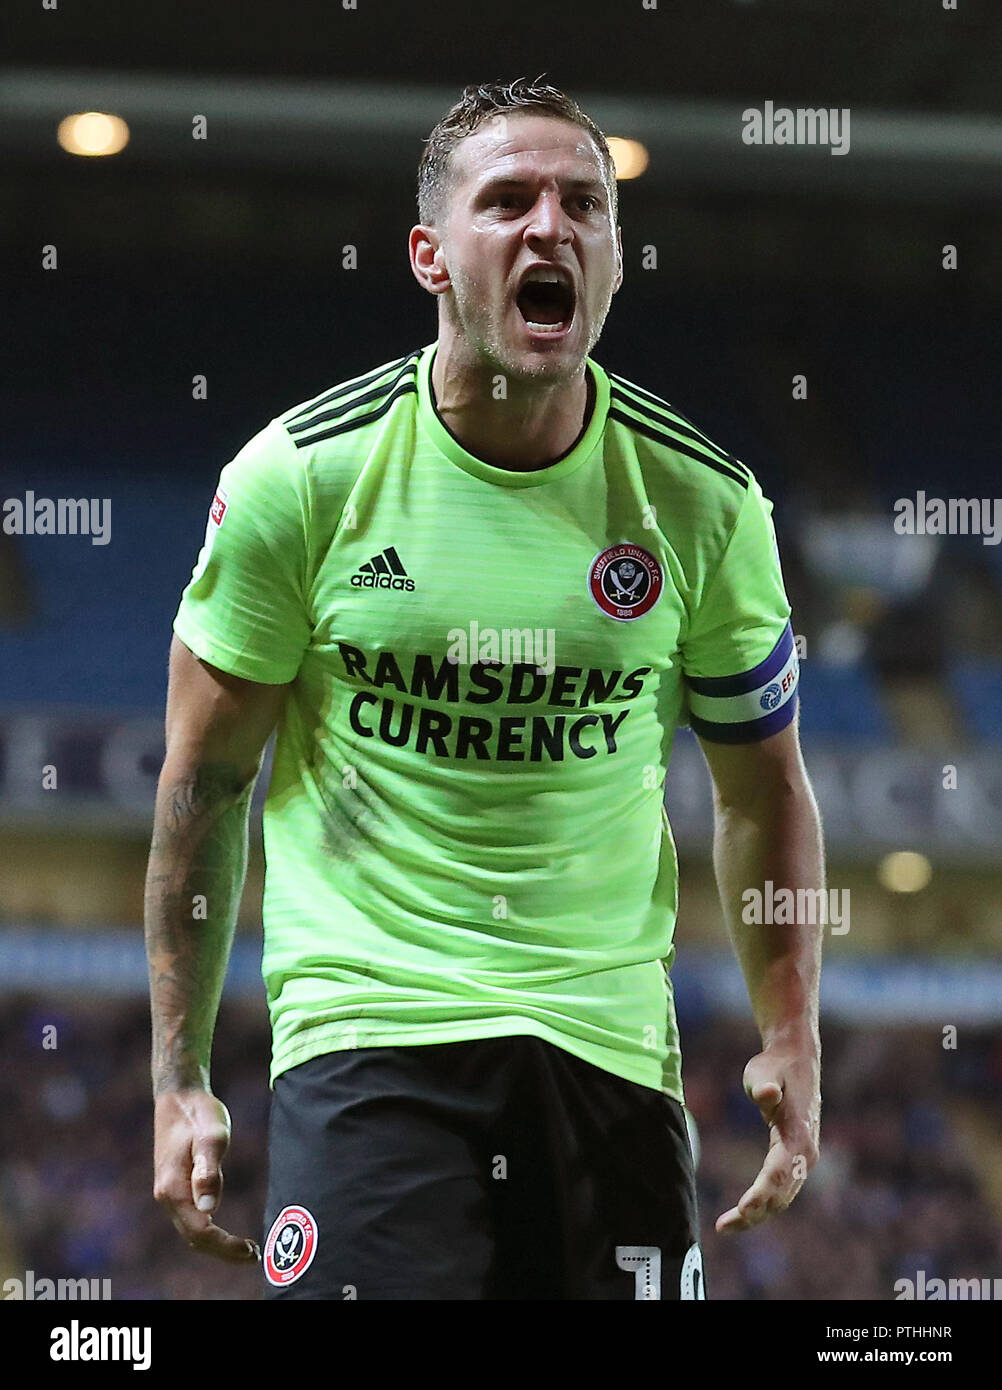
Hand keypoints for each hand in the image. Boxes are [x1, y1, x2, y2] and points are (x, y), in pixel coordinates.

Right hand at [153, 1088, 259, 1262]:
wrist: (179, 1097)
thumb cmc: (198, 1113)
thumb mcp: (211, 1136)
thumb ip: (209, 1171)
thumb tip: (210, 1208)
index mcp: (173, 1189)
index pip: (200, 1232)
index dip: (226, 1246)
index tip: (252, 1250)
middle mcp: (167, 1196)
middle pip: (194, 1239)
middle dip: (223, 1252)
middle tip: (254, 1256)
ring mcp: (169, 1193)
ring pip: (191, 1232)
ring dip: (217, 1245)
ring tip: (246, 1249)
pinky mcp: (176, 1187)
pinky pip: (191, 1220)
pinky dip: (209, 1232)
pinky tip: (226, 1231)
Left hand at [715, 1046, 819, 1233]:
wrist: (796, 1059)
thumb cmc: (774, 1066)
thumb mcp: (764, 1072)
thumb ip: (764, 1085)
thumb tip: (767, 1094)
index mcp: (798, 1136)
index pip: (778, 1172)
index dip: (761, 1194)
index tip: (742, 1209)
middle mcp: (806, 1152)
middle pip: (781, 1193)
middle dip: (754, 1213)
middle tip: (723, 1227)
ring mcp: (805, 1157)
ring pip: (782, 1196)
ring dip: (758, 1213)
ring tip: (727, 1225)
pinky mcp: (798, 1157)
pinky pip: (782, 1188)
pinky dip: (764, 1203)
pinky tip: (744, 1212)